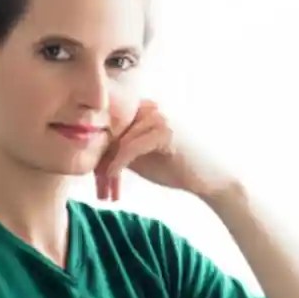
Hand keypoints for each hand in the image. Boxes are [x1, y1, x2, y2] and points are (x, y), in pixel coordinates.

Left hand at [94, 100, 236, 202]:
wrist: (210, 178)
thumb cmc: (176, 167)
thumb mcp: (140, 156)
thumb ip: (119, 148)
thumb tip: (88, 153)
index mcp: (142, 109)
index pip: (107, 124)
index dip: (97, 150)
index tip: (95, 178)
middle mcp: (148, 107)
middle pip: (109, 132)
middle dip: (100, 162)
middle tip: (99, 188)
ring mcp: (157, 116)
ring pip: (117, 141)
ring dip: (107, 167)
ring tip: (105, 190)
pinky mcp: (164, 130)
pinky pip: (130, 147)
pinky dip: (118, 165)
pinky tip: (113, 179)